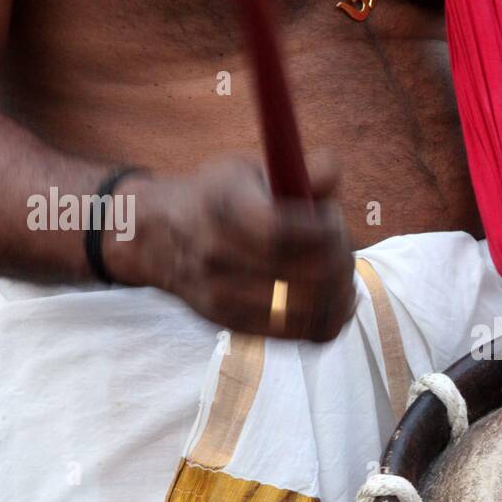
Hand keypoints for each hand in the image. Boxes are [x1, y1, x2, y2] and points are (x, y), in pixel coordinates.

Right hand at [106, 153, 356, 340]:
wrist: (160, 239)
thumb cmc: (218, 198)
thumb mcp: (248, 170)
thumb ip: (297, 169)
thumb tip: (333, 168)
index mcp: (224, 209)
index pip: (284, 233)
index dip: (325, 229)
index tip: (332, 218)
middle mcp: (218, 256)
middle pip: (305, 273)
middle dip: (340, 259)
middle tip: (342, 245)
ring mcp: (225, 297)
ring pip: (310, 309)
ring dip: (341, 290)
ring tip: (338, 270)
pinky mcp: (236, 325)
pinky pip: (301, 332)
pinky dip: (330, 318)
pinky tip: (335, 298)